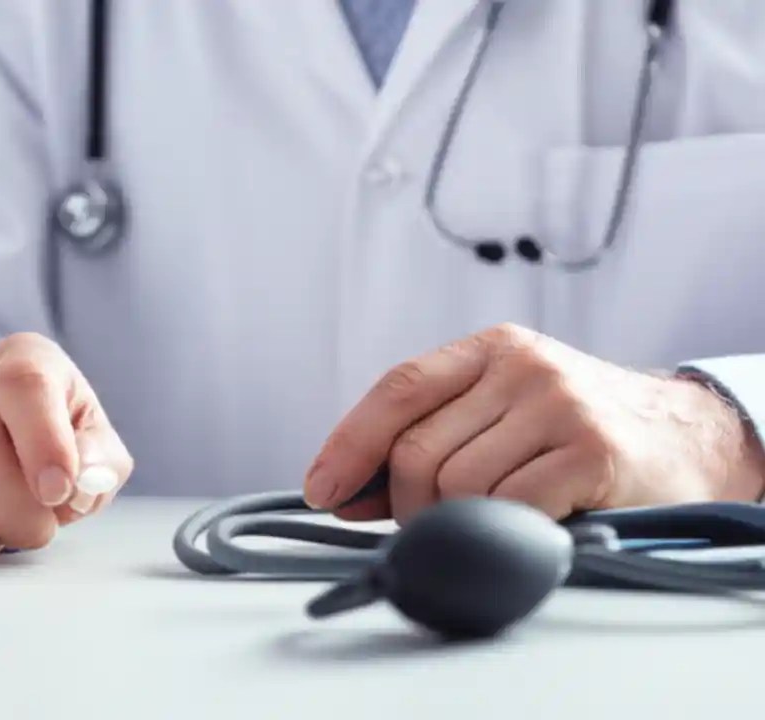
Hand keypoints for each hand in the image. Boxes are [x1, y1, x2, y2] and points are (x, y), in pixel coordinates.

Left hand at [304, 324, 764, 522]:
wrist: (689, 438)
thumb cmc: (578, 434)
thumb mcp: (502, 412)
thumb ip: (426, 440)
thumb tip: (342, 492)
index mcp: (490, 348)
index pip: (397, 390)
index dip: (349, 444)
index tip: (322, 491)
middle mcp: (522, 365)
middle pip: (417, 450)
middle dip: (409, 505)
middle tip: (435, 525)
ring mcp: (559, 403)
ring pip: (456, 486)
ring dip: (461, 523)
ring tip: (498, 519)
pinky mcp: (591, 450)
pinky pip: (508, 509)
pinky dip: (506, 532)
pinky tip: (532, 523)